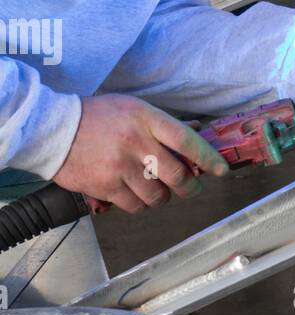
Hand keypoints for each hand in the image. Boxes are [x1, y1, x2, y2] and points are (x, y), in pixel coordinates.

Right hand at [54, 95, 228, 213]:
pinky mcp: (105, 186)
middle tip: (190, 188)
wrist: (53, 128)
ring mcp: (120, 166)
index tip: (221, 170)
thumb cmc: (96, 116)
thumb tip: (197, 132)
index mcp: (145, 119)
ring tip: (156, 190)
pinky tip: (135, 195)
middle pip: (177, 175)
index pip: (185, 140)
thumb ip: (162, 124)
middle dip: (189, 187)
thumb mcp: (131, 108)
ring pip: (158, 195)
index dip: (207, 157)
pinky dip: (140, 205)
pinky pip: (135, 205)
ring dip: (162, 197)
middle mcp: (135, 142)